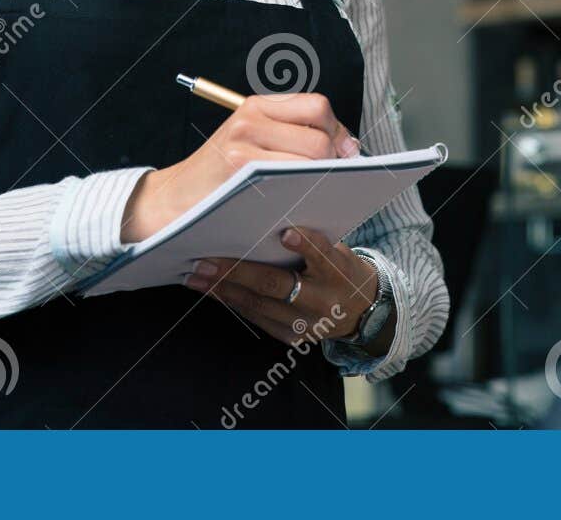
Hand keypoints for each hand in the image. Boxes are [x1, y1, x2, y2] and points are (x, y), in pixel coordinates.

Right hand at [121, 95, 357, 243]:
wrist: (170, 202)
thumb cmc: (219, 178)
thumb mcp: (249, 141)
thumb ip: (290, 135)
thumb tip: (348, 148)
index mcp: (255, 106)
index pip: (317, 106)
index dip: (338, 131)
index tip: (345, 154)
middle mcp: (249, 119)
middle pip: (319, 137)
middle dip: (334, 162)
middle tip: (331, 181)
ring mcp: (243, 145)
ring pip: (310, 158)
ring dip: (322, 180)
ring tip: (316, 193)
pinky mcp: (239, 170)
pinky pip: (292, 181)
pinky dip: (304, 193)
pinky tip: (301, 204)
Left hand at [186, 226, 383, 347]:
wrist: (364, 310)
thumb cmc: (341, 268)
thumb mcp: (338, 250)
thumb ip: (310, 240)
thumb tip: (265, 223)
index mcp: (340, 273)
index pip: (324, 255)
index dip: (306, 245)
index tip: (286, 233)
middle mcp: (324, 301)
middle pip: (277, 285)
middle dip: (237, 272)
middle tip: (205, 260)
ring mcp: (308, 325)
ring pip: (259, 305)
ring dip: (224, 289)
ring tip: (197, 275)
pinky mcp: (293, 338)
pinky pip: (257, 318)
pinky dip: (232, 302)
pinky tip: (212, 290)